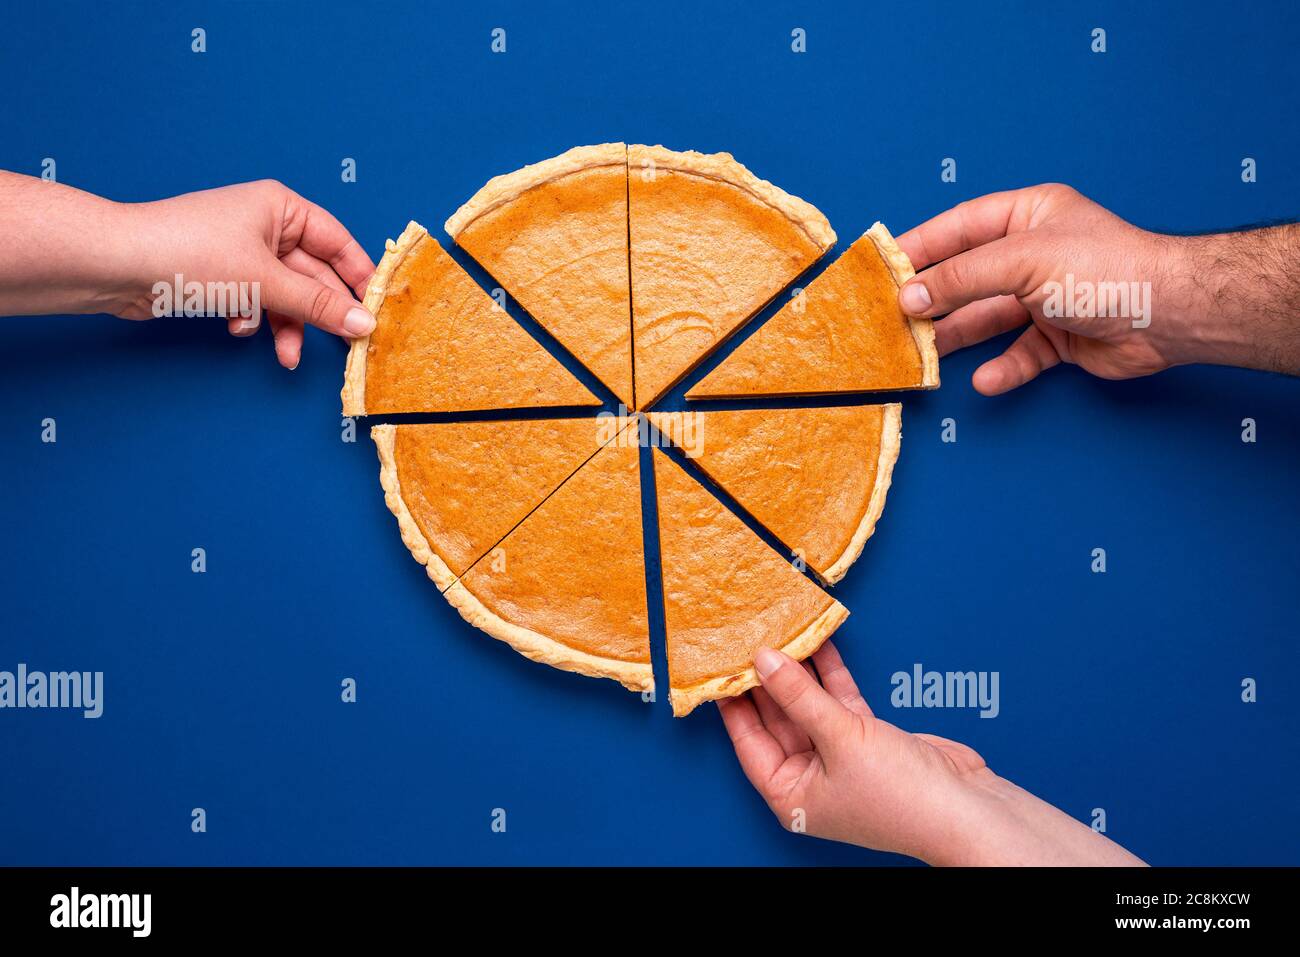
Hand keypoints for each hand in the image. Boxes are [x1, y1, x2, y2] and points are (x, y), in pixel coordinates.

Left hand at [0, 173, 375, 369]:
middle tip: (344, 345)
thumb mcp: (266, 282)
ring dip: (287, 326)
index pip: (338, 242)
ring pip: (285, 295)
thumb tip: (364, 325)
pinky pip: (257, 303)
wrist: (117, 266)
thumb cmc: (190, 254)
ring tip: (285, 356)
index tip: (377, 310)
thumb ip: (319, 305)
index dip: (360, 277)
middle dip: (320, 313)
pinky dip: (253, 320)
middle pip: (313, 275)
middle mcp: (265, 227)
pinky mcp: (222, 279)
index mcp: (281, 208)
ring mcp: (243, 254)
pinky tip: (237, 328)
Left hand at [720, 642, 1144, 864]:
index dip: (733, 702)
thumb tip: (765, 660)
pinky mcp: (867, 739)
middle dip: (767, 679)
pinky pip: (837, 700)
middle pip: (777, 719)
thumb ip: (800, 696)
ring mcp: (839, 757)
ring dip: (799, 670)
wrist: (967, 808)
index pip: (748, 741)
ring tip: (780, 630)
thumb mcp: (841, 739)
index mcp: (791, 795)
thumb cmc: (903, 799)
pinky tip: (819, 642)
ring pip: (808, 705)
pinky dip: (829, 673)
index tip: (721, 665)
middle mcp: (810, 778)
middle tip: (748, 637)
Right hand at [894, 184, 1298, 393]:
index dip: (919, 246)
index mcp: (1028, 215)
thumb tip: (909, 296)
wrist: (1169, 313)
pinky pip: (1020, 353)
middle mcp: (1034, 253)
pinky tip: (986, 381)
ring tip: (923, 355)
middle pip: (968, 276)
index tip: (882, 267)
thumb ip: (960, 278)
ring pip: (988, 318)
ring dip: (959, 337)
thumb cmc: (1104, 268)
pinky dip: (1003, 368)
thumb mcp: (1020, 262)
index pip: (960, 227)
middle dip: (933, 299)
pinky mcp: (1060, 337)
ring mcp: (1047, 297)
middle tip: (893, 318)